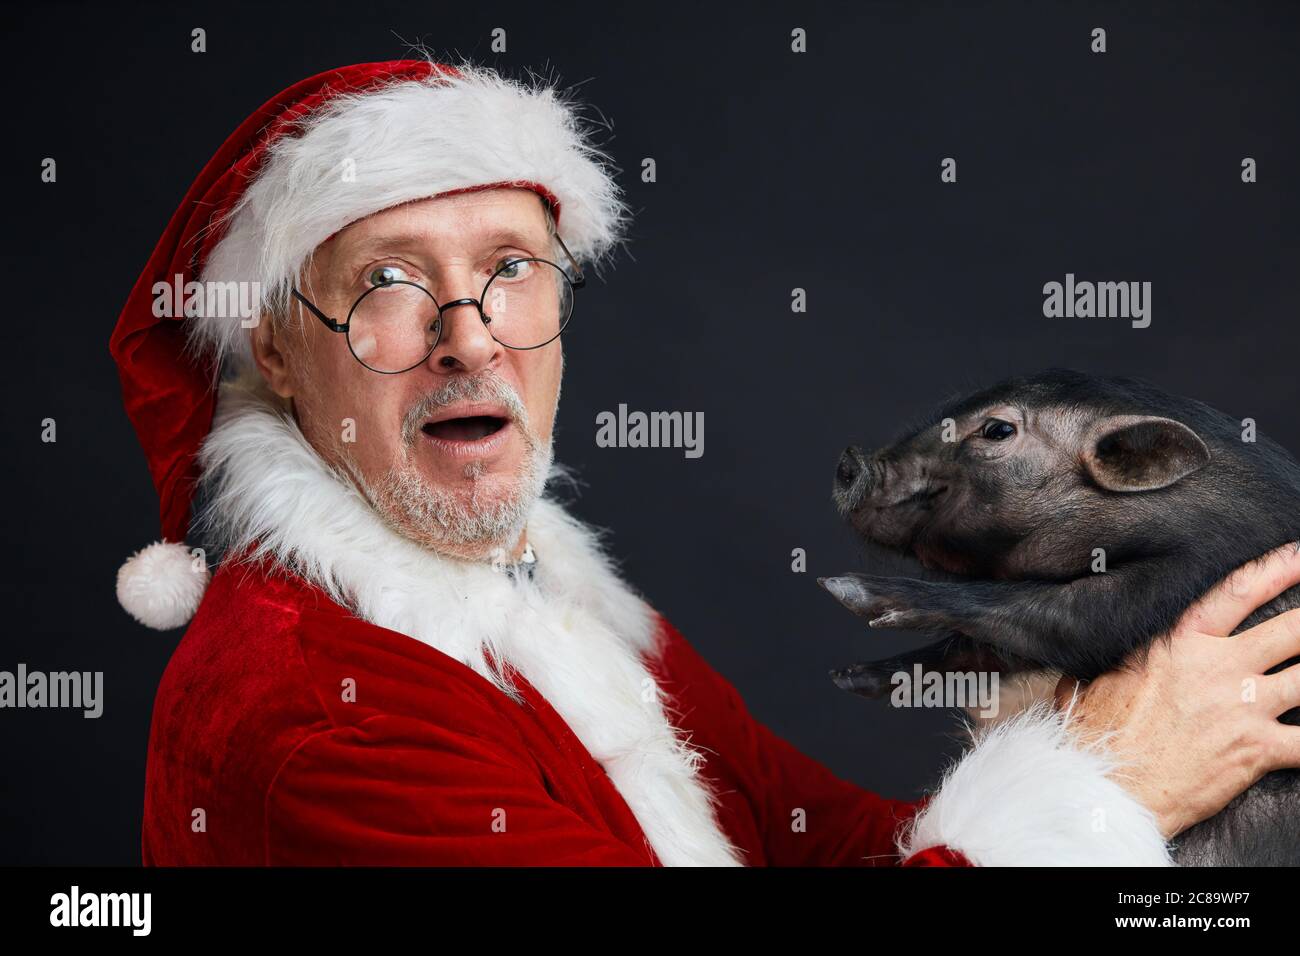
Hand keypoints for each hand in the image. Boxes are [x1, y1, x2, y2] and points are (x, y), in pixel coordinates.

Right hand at [1053, 542, 1299, 839]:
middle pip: (1292, 631)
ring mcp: (1242, 706)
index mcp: (1179, 643)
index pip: (1238, 593)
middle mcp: (1218, 667)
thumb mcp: (1095, 679)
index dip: (1277, 570)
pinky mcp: (1257, 749)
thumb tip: (1093, 659)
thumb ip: (1114, 663)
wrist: (1106, 783)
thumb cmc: (1095, 734)